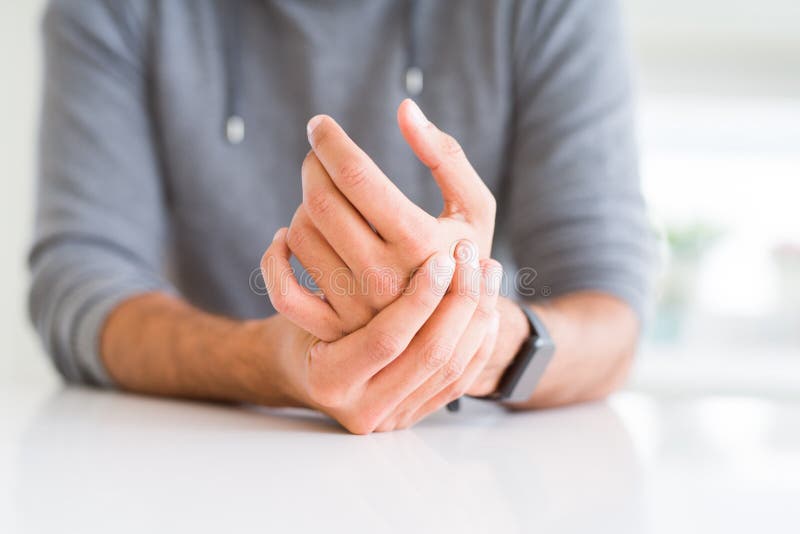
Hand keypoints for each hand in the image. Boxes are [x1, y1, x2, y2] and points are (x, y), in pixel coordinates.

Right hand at [263, 236, 501, 433]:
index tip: (443, 258)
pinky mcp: (414, 416)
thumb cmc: (300, 324)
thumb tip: (368, 216)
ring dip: (477, 316)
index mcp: (330, 378)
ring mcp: (392, 417)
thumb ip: (331, 270)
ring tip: (488, 271)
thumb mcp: (300, 298)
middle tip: (473, 256)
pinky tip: (490, 308)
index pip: (386, 340)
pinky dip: (480, 343)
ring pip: (453, 371)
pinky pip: (460, 382)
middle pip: (430, 357)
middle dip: (460, 303)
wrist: (302, 372)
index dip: (419, 298)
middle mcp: (362, 409)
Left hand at [272, 99, 496, 339]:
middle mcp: (387, 276)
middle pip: (321, 202)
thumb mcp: (474, 207)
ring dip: (303, 205)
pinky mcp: (335, 329)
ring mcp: (358, 308)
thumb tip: (405, 108)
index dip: (330, 141)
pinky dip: (274, 257)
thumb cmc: (463, 255)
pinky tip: (285, 238)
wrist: (455, 328)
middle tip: (318, 158)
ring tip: (322, 201)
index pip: (357, 174)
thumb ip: (447, 156)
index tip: (318, 125)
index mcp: (421, 241)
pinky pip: (283, 291)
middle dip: (313, 166)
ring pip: (300, 235)